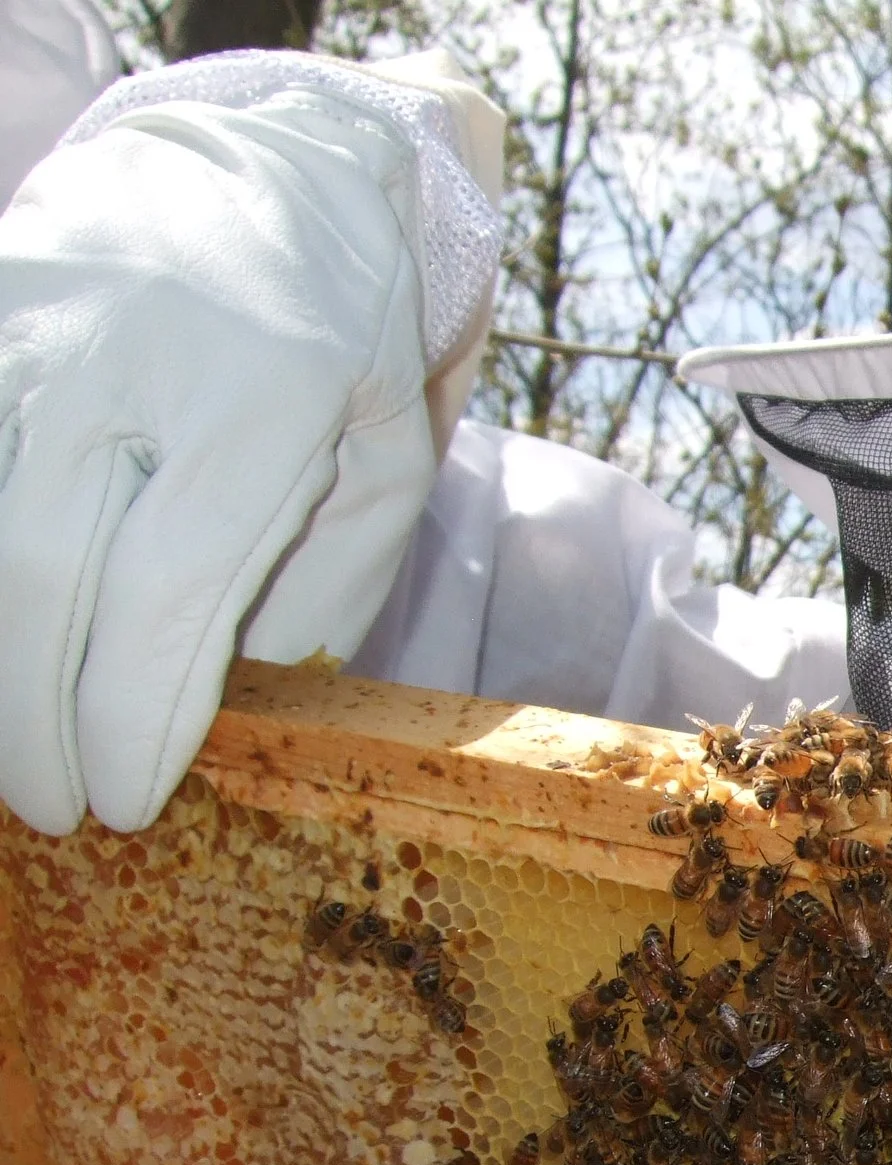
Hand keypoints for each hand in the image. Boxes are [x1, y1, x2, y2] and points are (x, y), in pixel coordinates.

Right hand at [0, 78, 440, 833]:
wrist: (273, 163)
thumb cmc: (346, 338)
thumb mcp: (386, 460)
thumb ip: (322, 582)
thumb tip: (241, 696)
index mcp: (259, 404)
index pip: (166, 590)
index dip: (130, 714)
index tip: (123, 803)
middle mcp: (127, 362)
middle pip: (40, 571)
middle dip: (34, 715)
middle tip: (53, 806)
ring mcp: (31, 331)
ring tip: (14, 752)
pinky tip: (1, 649)